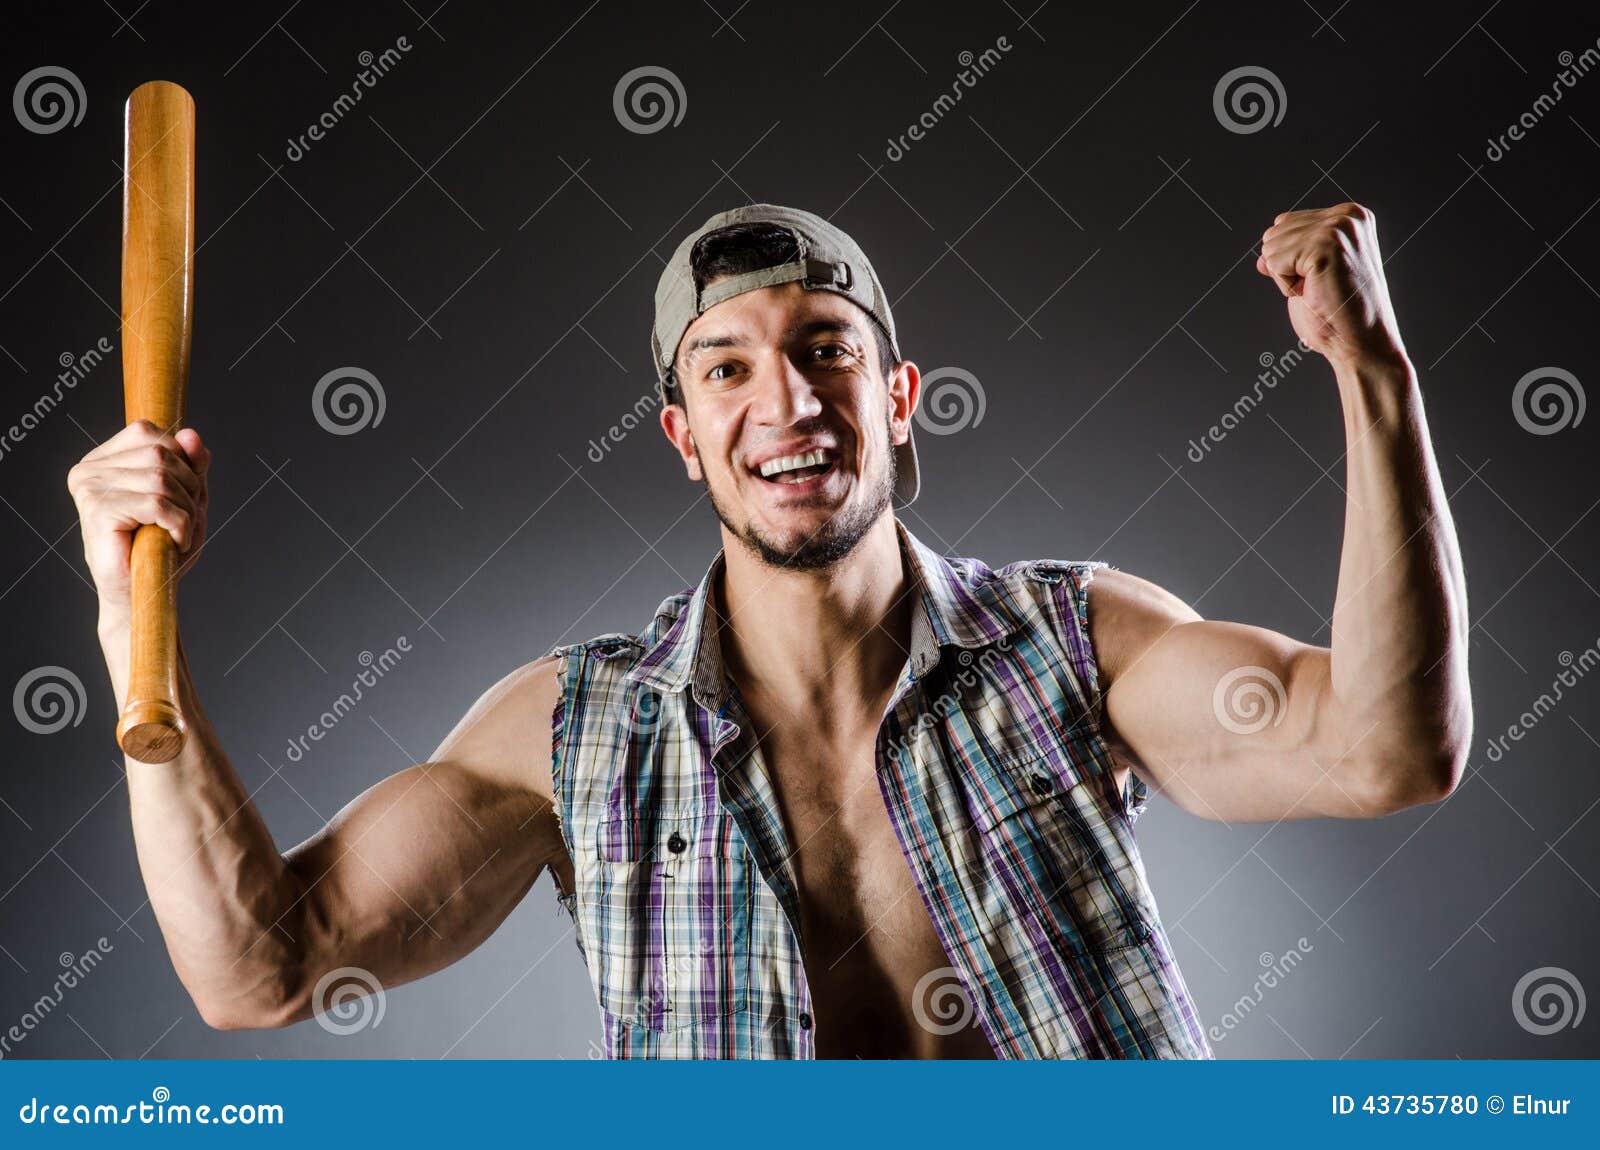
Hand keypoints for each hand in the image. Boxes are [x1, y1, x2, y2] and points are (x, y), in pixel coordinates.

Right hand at [67, 420, 210, 630]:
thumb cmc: (162, 549)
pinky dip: (179, 525)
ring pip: (162, 478)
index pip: (149, 432)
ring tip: (177, 534)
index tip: (183, 496)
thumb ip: (191, 465)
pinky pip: (158, 503)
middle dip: (189, 488)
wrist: (142, 594)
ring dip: (185, 510)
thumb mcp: (187, 499)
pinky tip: (174, 543)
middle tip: (184, 521)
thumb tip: (191, 434)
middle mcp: (89, 470)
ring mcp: (90, 488)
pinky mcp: (98, 510)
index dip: (181, 461)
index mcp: (103, 460)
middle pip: (161, 453)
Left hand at [1256, 202, 1407, 372]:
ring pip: (1271, 248)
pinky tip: (1315, 294)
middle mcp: (1346, 215)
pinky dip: (1286, 286)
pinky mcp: (1325, 246)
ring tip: (1319, 290)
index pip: (1283, 223)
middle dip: (1286, 268)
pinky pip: (1274, 264)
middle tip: (1320, 287)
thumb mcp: (1311, 275)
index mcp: (1349, 215)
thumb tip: (1261, 257)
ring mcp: (1337, 228)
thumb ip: (1291, 255)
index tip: (1321, 278)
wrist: (1361, 343)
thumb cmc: (1338, 315)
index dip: (1290, 260)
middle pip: (1273, 233)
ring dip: (1286, 278)